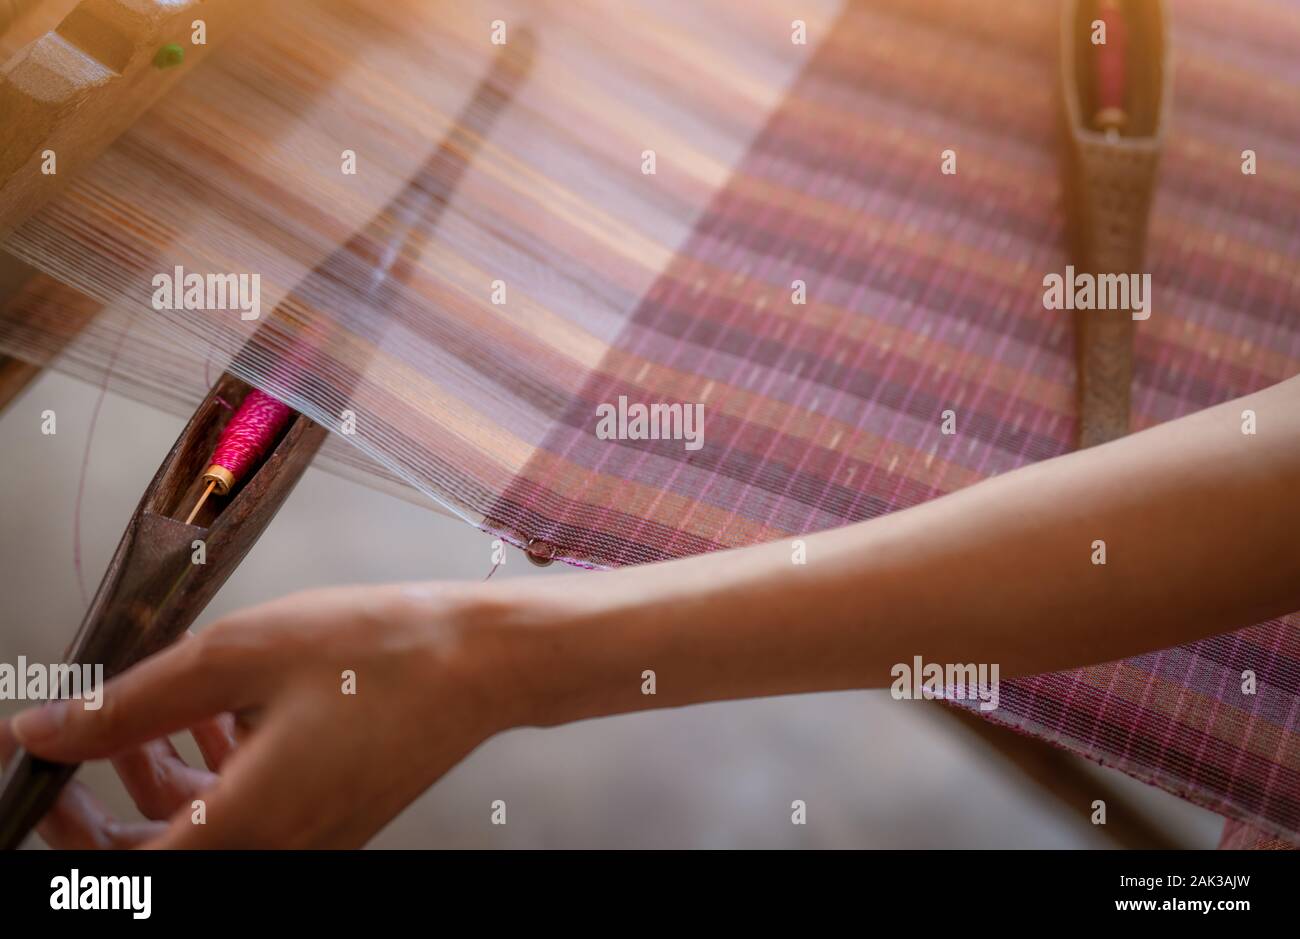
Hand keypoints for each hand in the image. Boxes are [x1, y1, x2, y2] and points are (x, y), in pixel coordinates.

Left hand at [1, 583, 508, 847]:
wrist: (482, 661)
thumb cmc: (383, 653)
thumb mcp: (236, 657)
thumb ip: (130, 704)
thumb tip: (47, 731)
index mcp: (246, 828)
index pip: (115, 866)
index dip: (59, 825)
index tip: (37, 773)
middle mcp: (278, 852)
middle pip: (160, 856)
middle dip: (104, 806)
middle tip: (79, 748)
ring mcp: (311, 841)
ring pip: (207, 833)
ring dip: (163, 782)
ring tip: (155, 714)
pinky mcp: (335, 820)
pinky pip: (254, 816)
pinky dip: (220, 775)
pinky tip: (223, 716)